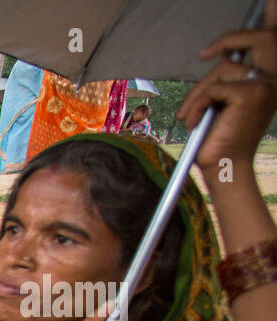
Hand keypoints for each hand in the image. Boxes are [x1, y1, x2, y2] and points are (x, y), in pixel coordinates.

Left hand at [179, 3, 276, 170]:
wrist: (223, 167)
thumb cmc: (220, 137)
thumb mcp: (222, 101)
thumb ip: (225, 79)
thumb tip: (218, 56)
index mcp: (269, 79)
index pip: (272, 40)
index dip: (272, 17)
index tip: (270, 1)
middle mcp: (274, 79)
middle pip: (257, 38)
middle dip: (229, 38)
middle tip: (205, 54)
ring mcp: (265, 86)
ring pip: (223, 68)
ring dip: (198, 92)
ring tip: (189, 115)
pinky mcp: (250, 95)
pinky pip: (214, 86)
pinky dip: (197, 103)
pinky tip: (193, 121)